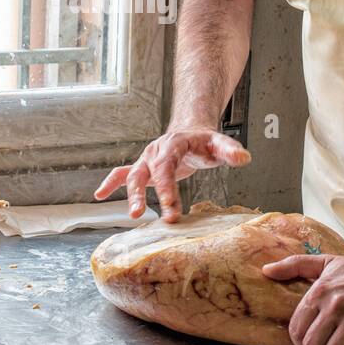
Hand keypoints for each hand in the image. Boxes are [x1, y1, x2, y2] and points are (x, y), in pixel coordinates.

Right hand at [93, 129, 250, 222]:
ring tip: (132, 215)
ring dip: (129, 195)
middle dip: (140, 194)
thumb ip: (231, 150)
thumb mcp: (221, 143)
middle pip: (143, 172)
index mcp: (173, 144)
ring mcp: (147, 159)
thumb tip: (244, 158)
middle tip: (140, 215)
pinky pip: (122, 174)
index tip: (170, 211)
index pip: (166, 167)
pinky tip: (99, 195)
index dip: (166, 189)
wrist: (192, 129)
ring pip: (132, 176)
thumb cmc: (206, 141)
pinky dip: (110, 183)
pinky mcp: (143, 167)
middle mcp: (156, 151)